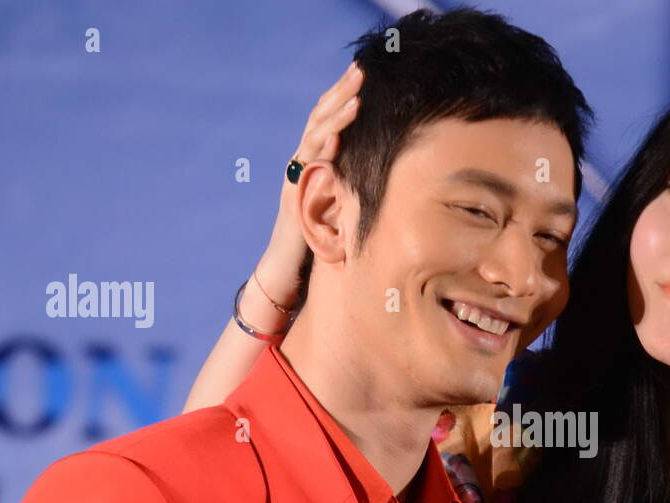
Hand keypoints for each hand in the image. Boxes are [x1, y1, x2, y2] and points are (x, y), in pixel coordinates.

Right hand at [257, 61, 364, 305]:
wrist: (287, 266)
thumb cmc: (319, 236)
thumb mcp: (342, 199)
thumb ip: (351, 177)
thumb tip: (382, 164)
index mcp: (314, 157)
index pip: (328, 117)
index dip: (343, 94)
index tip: (363, 71)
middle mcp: (302, 160)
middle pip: (320, 117)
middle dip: (341, 92)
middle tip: (361, 70)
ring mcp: (296, 175)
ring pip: (314, 136)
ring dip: (335, 116)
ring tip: (356, 97)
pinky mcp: (293, 194)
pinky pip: (308, 168)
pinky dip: (321, 150)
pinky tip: (336, 136)